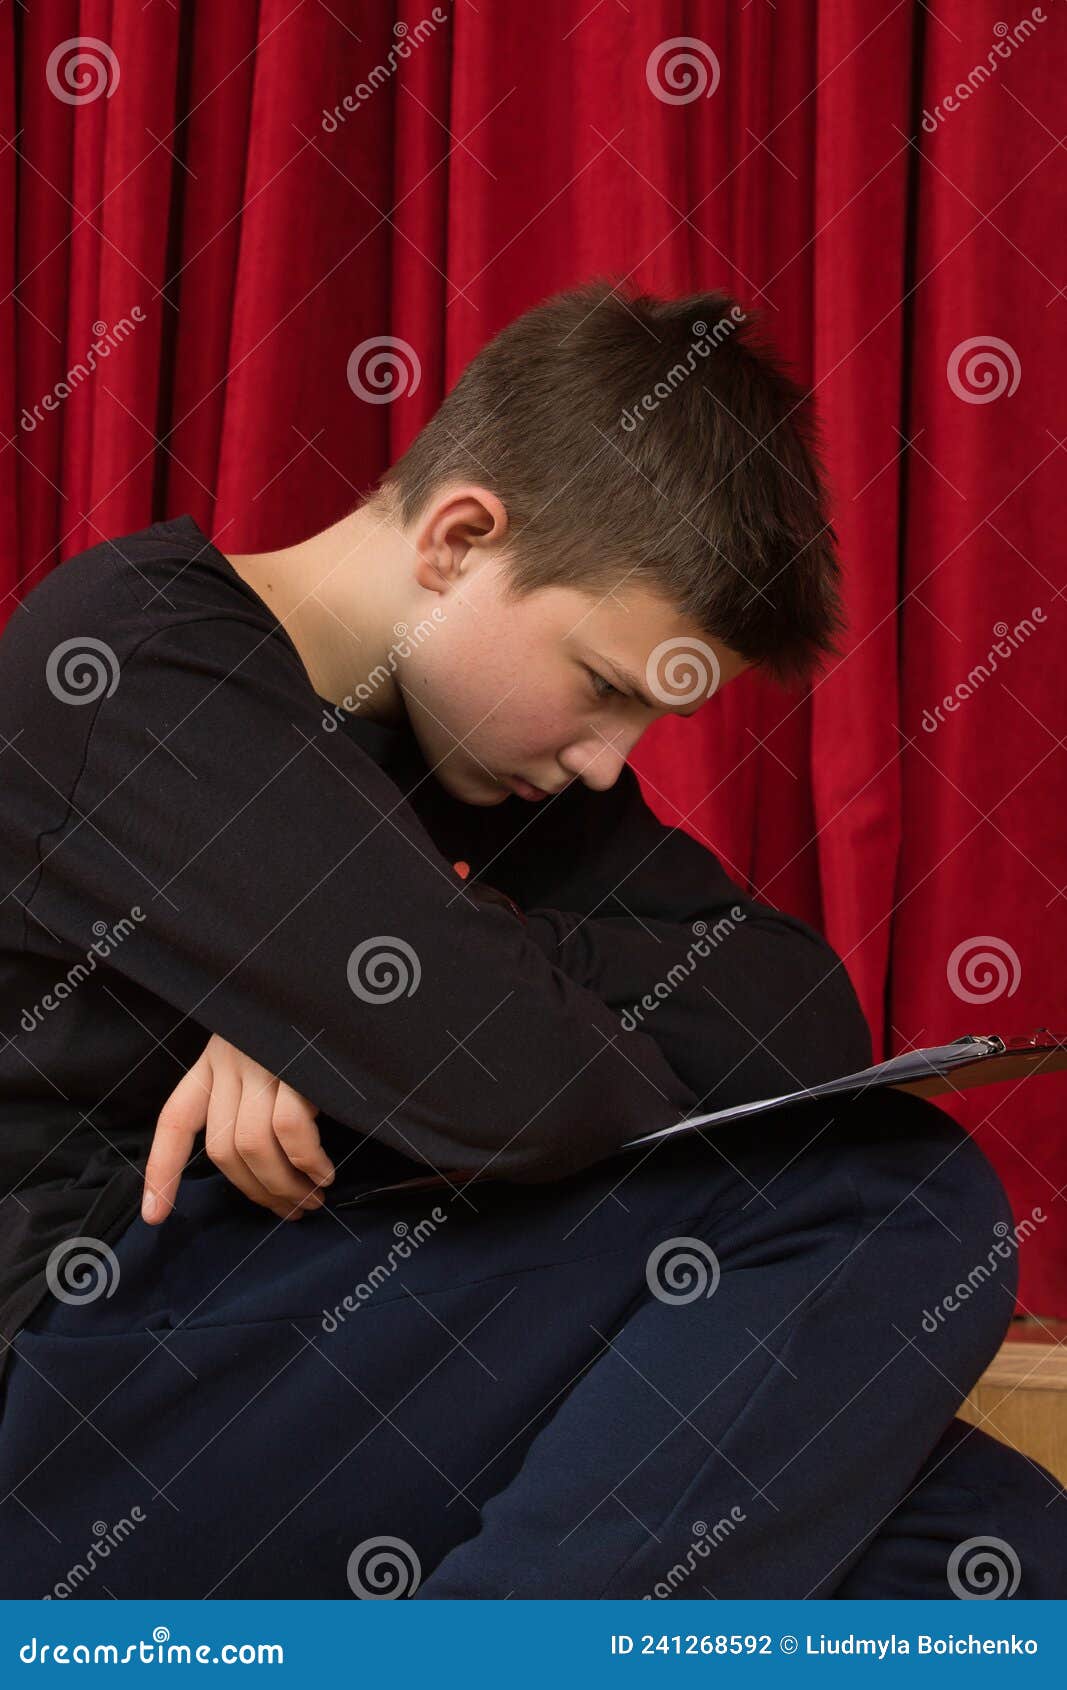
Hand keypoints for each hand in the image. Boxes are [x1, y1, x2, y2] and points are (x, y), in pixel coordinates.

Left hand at [142, 1033, 334, 1223]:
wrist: (335, 966)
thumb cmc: (315, 1017)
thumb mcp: (271, 1047)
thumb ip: (257, 1093)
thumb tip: (265, 1165)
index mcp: (216, 1057)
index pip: (176, 1119)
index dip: (162, 1171)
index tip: (153, 1217)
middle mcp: (230, 1057)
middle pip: (222, 1148)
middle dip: (256, 1191)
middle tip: (290, 1211)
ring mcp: (260, 1058)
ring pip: (251, 1145)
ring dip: (283, 1186)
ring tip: (311, 1199)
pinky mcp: (294, 1061)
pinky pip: (289, 1130)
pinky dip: (306, 1162)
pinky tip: (324, 1173)